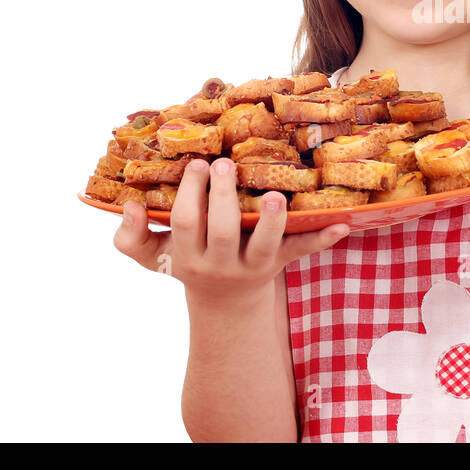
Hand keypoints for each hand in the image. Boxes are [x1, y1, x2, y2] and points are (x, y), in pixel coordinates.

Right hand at [112, 157, 349, 307]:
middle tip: (225, 164)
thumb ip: (130, 236)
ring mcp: (253, 266)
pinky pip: (301, 252)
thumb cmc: (189, 262)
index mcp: (189, 256)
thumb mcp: (154, 256)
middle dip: (223, 198)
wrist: (224, 305)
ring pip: (263, 247)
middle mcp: (221, 263)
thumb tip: (127, 205)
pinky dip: (322, 239)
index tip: (196, 164)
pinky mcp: (280, 264)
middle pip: (221, 232)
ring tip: (272, 195)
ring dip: (271, 221)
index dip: (190, 195)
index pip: (185, 224)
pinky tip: (342, 225)